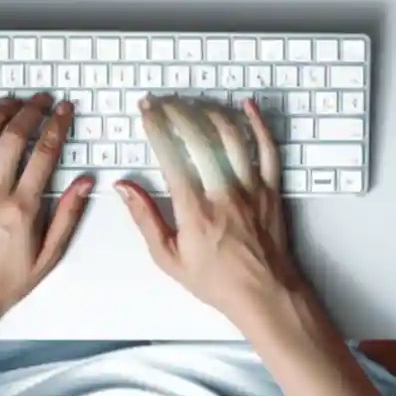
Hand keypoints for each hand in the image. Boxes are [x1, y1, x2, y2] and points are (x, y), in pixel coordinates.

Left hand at [0, 94, 92, 339]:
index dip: (57, 124)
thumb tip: (85, 183)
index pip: (45, 152)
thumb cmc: (2, 282)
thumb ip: (68, 216)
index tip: (64, 110)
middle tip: (42, 100)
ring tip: (12, 101)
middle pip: (14, 135)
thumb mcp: (48, 256)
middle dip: (32, 110)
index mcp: (21, 208)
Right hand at [116, 96, 305, 328]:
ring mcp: (250, 188)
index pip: (171, 155)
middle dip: (178, 112)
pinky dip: (258, 124)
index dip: (156, 127)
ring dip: (210, 113)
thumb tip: (124, 188)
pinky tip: (247, 107)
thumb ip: (145, 218)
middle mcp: (223, 193)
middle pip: (199, 138)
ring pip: (232, 137)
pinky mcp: (270, 189)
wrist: (265, 293)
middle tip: (164, 101)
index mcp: (195, 210)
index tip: (147, 111)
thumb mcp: (168, 257)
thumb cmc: (218, 280)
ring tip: (193, 103)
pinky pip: (267, 149)